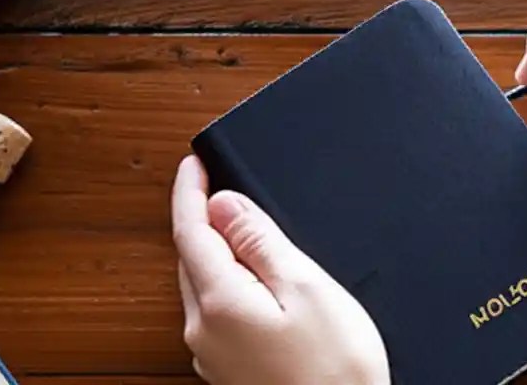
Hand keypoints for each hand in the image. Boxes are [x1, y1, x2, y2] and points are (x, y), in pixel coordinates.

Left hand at [170, 156, 390, 384]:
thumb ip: (259, 241)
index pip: (190, 229)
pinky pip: (219, 313)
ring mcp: (214, 356)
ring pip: (204, 285)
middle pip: (193, 256)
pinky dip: (230, 285)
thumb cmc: (336, 370)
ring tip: (248, 232)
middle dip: (205, 219)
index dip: (191, 191)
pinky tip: (261, 285)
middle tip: (223, 186)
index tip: (194, 162)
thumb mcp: (305, 286)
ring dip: (218, 253)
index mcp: (219, 301)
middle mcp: (204, 330)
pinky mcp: (230, 372)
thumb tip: (222, 203)